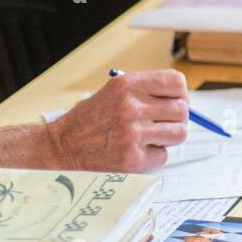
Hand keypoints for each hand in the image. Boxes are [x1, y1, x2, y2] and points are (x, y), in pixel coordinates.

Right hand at [45, 70, 188, 171]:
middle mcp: (131, 107)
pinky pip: (164, 155)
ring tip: (152, 137)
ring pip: (179, 133)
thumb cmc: (89, 120)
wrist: (59, 148)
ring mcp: (133, 134)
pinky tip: (137, 151)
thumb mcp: (113, 92)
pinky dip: (155, 155)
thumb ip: (146, 91)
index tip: (175, 100)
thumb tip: (182, 98)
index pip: (176, 82)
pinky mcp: (132, 159)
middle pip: (182, 109)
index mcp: (128, 85)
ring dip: (169, 137)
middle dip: (177, 118)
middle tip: (164, 123)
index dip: (180, 93)